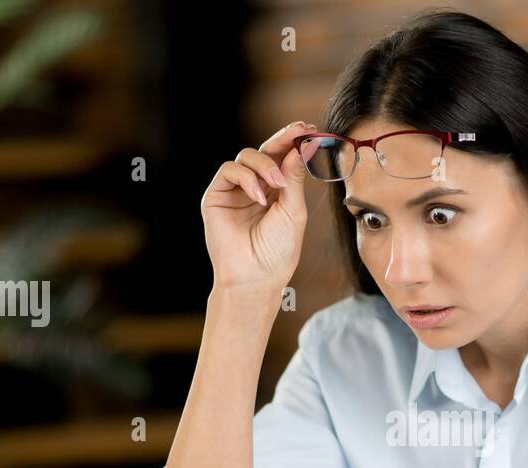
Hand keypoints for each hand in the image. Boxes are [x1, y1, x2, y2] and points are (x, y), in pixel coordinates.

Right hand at [201, 120, 312, 289]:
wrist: (255, 277)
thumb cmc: (277, 251)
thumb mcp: (293, 211)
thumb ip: (294, 179)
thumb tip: (299, 148)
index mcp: (276, 192)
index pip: (283, 159)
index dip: (294, 142)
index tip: (310, 129)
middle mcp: (255, 187)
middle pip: (265, 150)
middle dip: (282, 139)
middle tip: (299, 131)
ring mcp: (235, 191)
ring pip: (246, 156)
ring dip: (265, 165)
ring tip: (277, 184)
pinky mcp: (217, 195)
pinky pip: (229, 170)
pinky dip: (246, 178)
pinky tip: (259, 197)